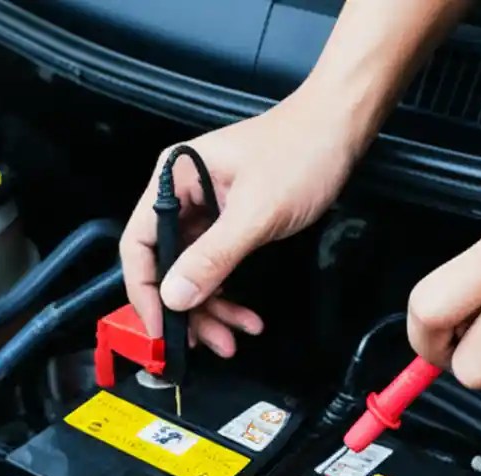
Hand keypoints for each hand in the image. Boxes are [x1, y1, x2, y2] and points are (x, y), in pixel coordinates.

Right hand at [119, 104, 355, 356]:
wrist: (341, 128)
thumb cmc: (301, 151)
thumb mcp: (256, 212)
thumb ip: (212, 257)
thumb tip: (174, 297)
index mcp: (173, 180)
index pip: (139, 244)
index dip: (144, 291)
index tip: (161, 328)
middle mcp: (182, 194)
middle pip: (165, 264)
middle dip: (187, 307)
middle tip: (206, 342)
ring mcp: (205, 208)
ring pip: (192, 271)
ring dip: (211, 307)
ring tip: (232, 336)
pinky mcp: (228, 220)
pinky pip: (216, 265)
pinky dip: (228, 292)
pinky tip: (245, 315)